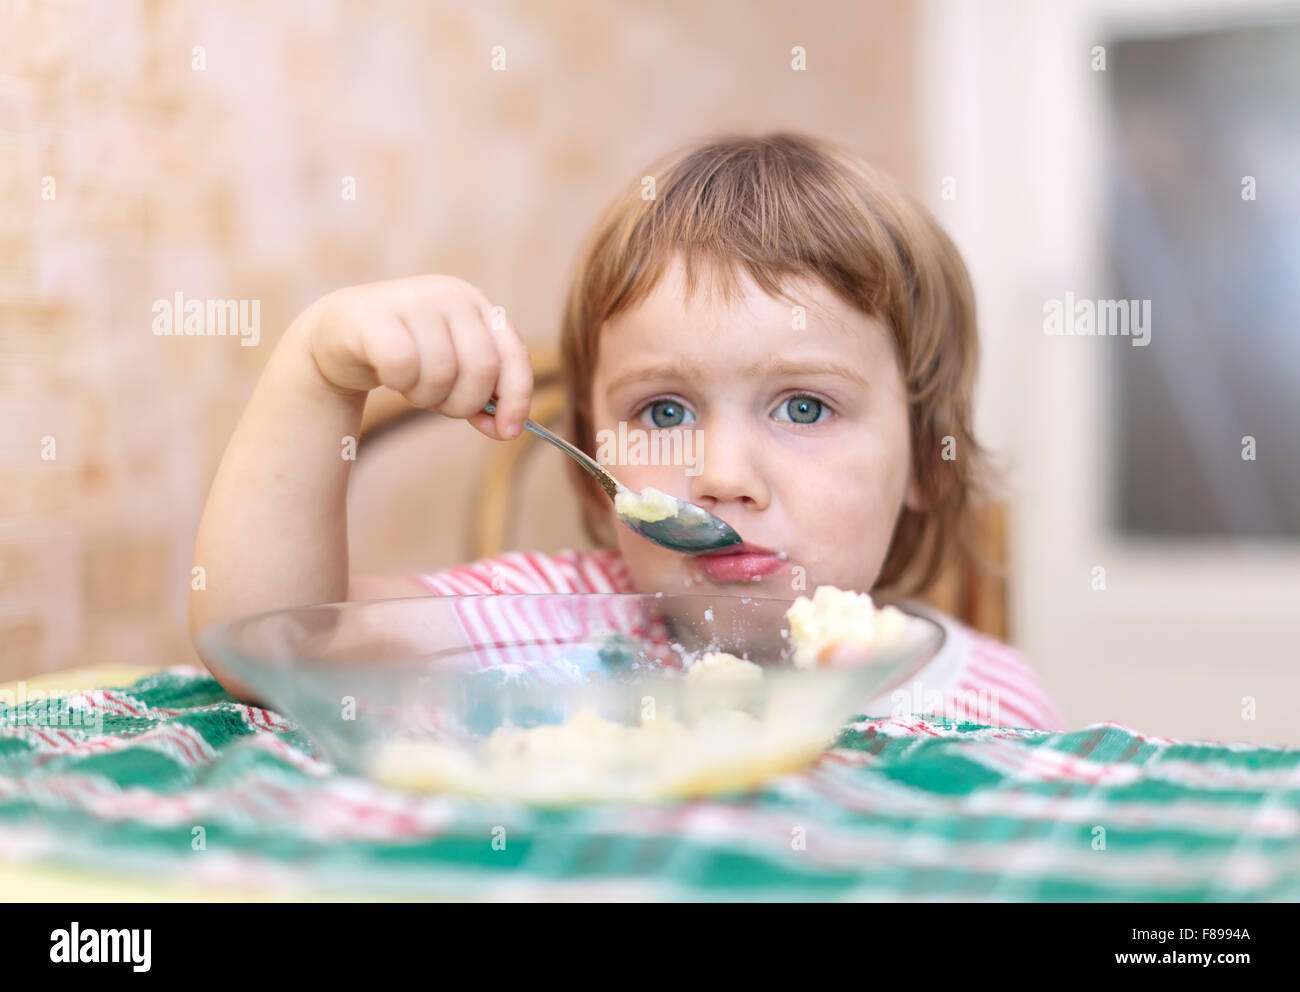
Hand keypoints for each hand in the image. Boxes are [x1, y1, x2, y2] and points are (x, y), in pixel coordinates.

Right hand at [300, 274, 532, 440]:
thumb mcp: (453, 371)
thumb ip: (483, 395)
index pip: (513, 354)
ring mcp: (412, 300)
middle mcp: (450, 295)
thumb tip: (508, 429)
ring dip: (427, 397)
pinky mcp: (375, 317)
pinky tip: (391, 378)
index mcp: (477, 306)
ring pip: (442, 372)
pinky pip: (403, 365)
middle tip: (439, 405)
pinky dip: (400, 383)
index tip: (509, 432)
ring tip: (411, 386)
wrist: (340, 335)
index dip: (517, 397)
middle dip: (463, 403)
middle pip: (481, 368)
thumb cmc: (406, 356)